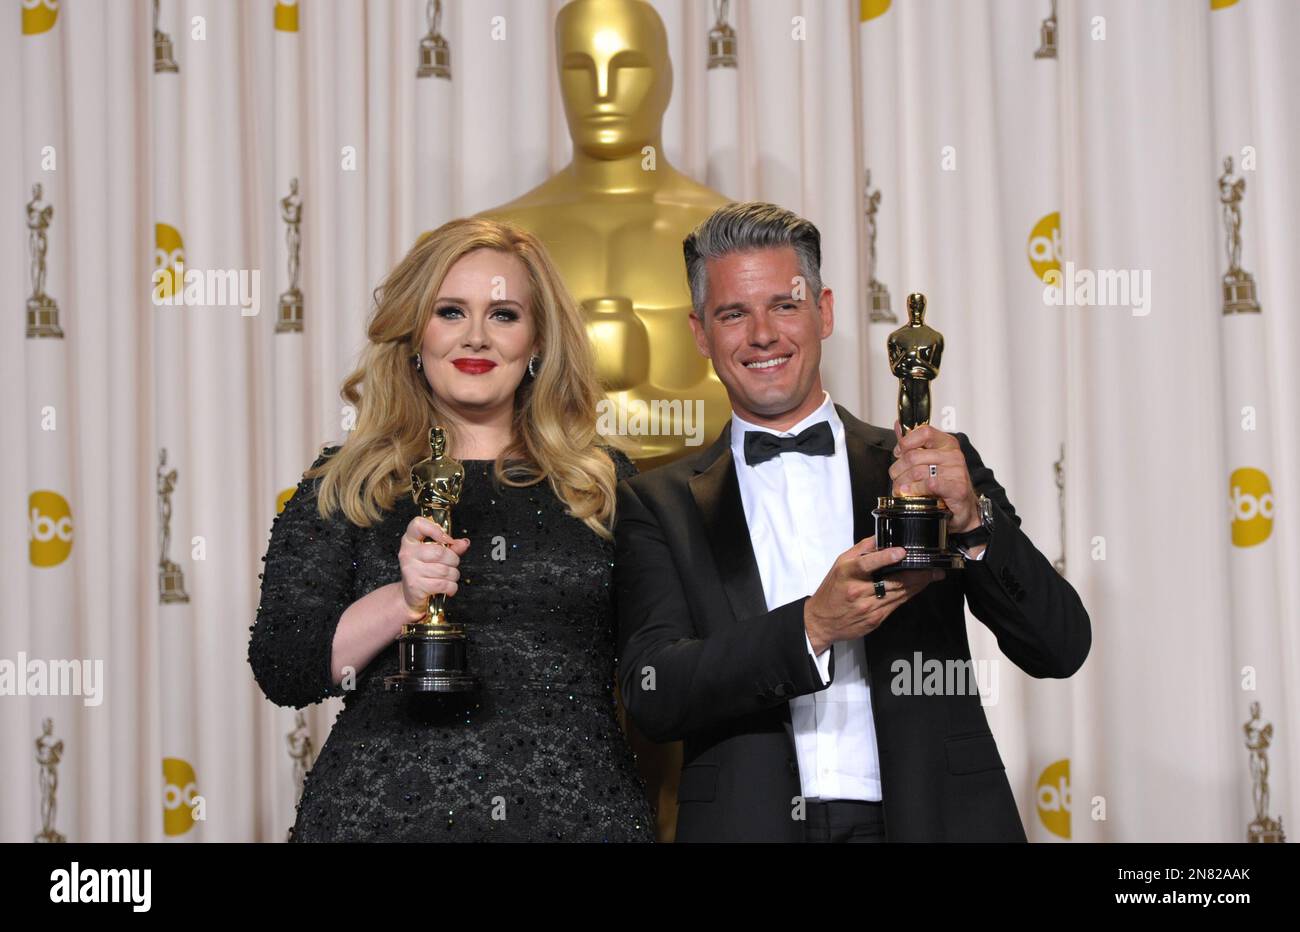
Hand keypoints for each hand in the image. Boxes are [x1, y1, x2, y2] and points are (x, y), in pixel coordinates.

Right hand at [397, 516, 469, 621]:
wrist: (411, 596)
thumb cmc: (424, 572)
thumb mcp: (437, 556)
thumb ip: (451, 547)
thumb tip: (464, 543)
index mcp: (410, 540)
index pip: (418, 524)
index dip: (436, 529)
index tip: (447, 539)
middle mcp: (407, 553)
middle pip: (440, 552)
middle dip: (453, 560)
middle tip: (451, 564)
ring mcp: (410, 570)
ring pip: (444, 570)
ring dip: (453, 575)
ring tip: (448, 577)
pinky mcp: (415, 586)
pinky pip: (443, 584)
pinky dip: (451, 587)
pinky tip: (448, 587)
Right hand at [804, 536, 944, 653]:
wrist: (821, 621)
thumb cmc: (832, 589)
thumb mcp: (840, 564)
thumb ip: (861, 549)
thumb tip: (881, 536)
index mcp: (848, 573)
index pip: (868, 563)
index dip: (885, 557)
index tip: (901, 552)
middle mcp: (858, 590)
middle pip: (893, 581)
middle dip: (917, 573)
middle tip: (933, 566)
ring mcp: (868, 607)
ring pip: (900, 593)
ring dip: (919, 584)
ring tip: (932, 575)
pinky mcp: (875, 619)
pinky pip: (897, 605)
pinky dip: (909, 594)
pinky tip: (917, 588)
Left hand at [889, 420, 979, 533]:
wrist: (964, 507)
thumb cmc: (946, 482)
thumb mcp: (929, 459)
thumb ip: (913, 443)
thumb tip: (899, 425)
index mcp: (946, 443)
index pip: (924, 432)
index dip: (906, 442)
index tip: (899, 453)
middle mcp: (953, 455)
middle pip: (914, 456)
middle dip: (898, 469)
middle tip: (895, 477)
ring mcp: (957, 471)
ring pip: (917, 472)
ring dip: (903, 483)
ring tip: (900, 489)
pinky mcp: (957, 488)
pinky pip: (929, 484)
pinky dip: (916, 490)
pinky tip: (911, 493)